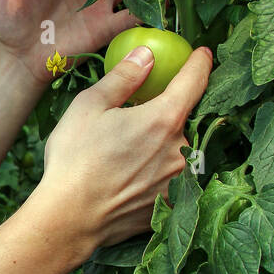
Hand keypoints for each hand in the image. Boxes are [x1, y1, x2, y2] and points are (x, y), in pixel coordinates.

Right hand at [33, 42, 212, 250]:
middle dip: (166, 112)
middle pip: (183, 119)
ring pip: (177, 150)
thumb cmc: (75, 160)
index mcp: (165, 119)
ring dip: (160, 144)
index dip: (199, 63)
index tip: (202, 54)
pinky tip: (130, 176)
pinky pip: (170, 178)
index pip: (195, 80)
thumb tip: (146, 55)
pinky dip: (156, 171)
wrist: (70, 219)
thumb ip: (123, 77)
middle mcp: (181, 150)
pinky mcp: (170, 204)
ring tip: (126, 152)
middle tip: (138, 114)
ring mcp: (178, 180)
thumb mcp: (90, 106)